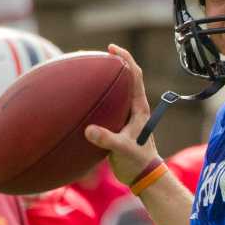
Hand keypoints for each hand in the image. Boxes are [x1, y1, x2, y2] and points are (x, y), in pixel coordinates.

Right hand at [83, 44, 160, 185]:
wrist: (142, 175)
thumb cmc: (137, 161)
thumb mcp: (122, 150)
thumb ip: (107, 139)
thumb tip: (89, 130)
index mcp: (139, 109)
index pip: (135, 77)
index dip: (126, 59)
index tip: (113, 48)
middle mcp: (134, 109)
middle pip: (126, 79)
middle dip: (114, 64)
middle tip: (96, 53)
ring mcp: (126, 116)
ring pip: (117, 91)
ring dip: (106, 79)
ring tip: (87, 69)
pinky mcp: (118, 125)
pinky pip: (108, 105)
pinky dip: (97, 96)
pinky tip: (83, 96)